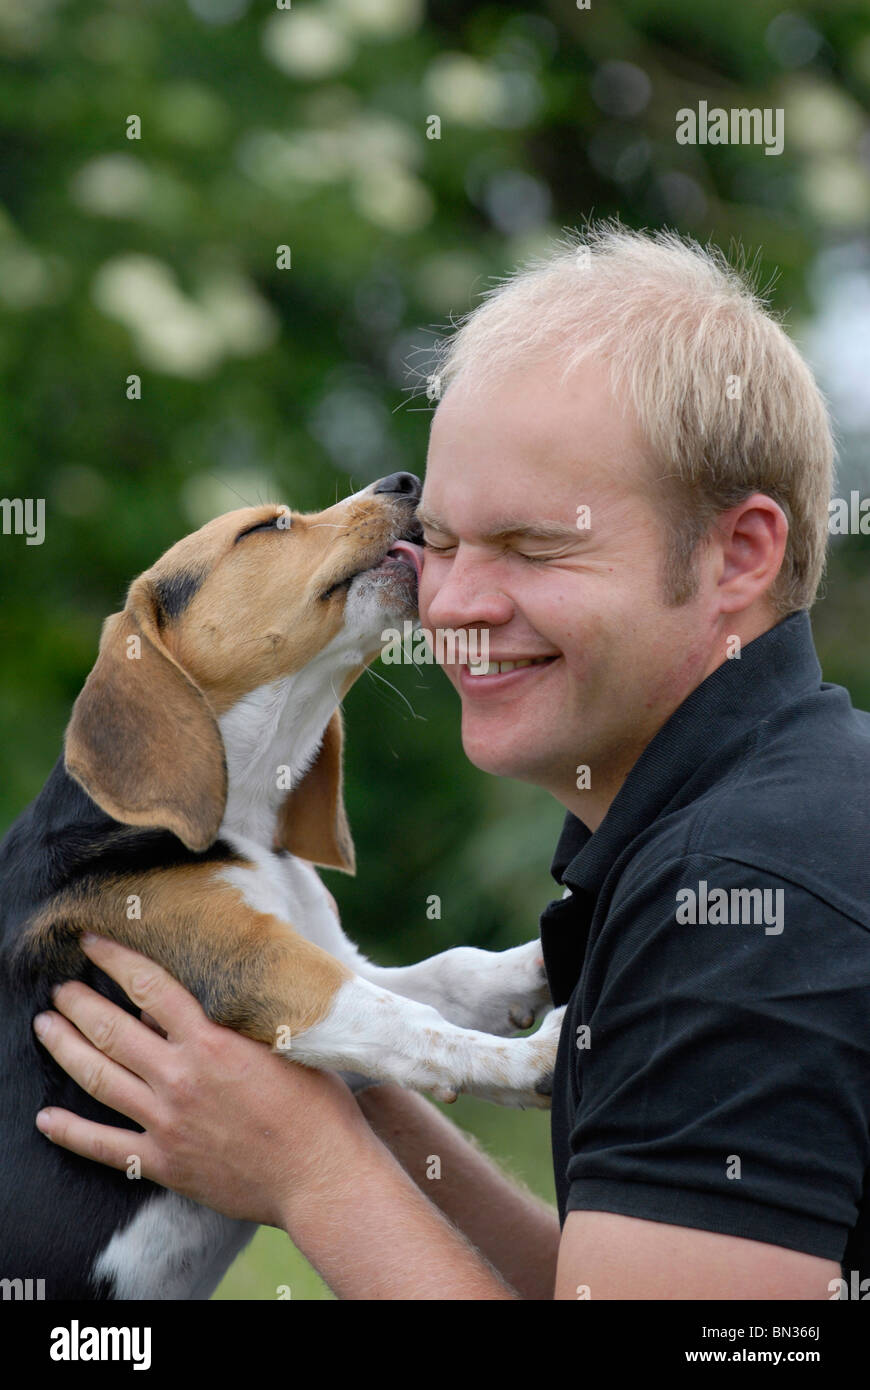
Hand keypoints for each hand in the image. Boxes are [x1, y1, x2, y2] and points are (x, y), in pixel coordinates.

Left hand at [32, 933, 375, 1228]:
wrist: (320, 1176)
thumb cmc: (317, 1105)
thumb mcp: (284, 1045)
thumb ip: (238, 1022)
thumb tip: (202, 997)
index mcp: (211, 1042)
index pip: (150, 988)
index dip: (117, 960)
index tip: (92, 942)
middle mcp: (180, 1078)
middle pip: (113, 1030)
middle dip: (79, 1003)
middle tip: (59, 988)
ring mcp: (167, 1122)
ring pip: (100, 1079)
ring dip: (65, 1049)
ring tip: (45, 1028)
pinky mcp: (165, 1163)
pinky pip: (104, 1146)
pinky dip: (71, 1132)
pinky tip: (46, 1119)